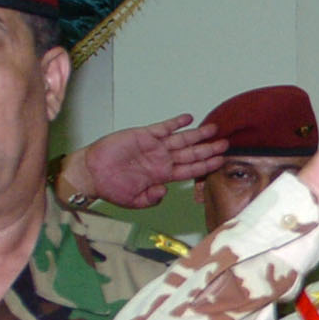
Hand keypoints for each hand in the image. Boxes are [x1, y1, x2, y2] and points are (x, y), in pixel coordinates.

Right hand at [59, 114, 228, 208]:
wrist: (91, 174)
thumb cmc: (111, 188)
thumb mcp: (135, 200)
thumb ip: (151, 198)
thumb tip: (165, 192)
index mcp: (162, 175)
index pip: (190, 169)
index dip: (206, 165)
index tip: (221, 161)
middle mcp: (162, 160)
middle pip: (191, 153)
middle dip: (209, 149)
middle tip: (226, 144)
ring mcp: (154, 147)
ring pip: (182, 139)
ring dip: (198, 134)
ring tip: (214, 129)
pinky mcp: (143, 135)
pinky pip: (163, 128)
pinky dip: (176, 123)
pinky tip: (188, 119)